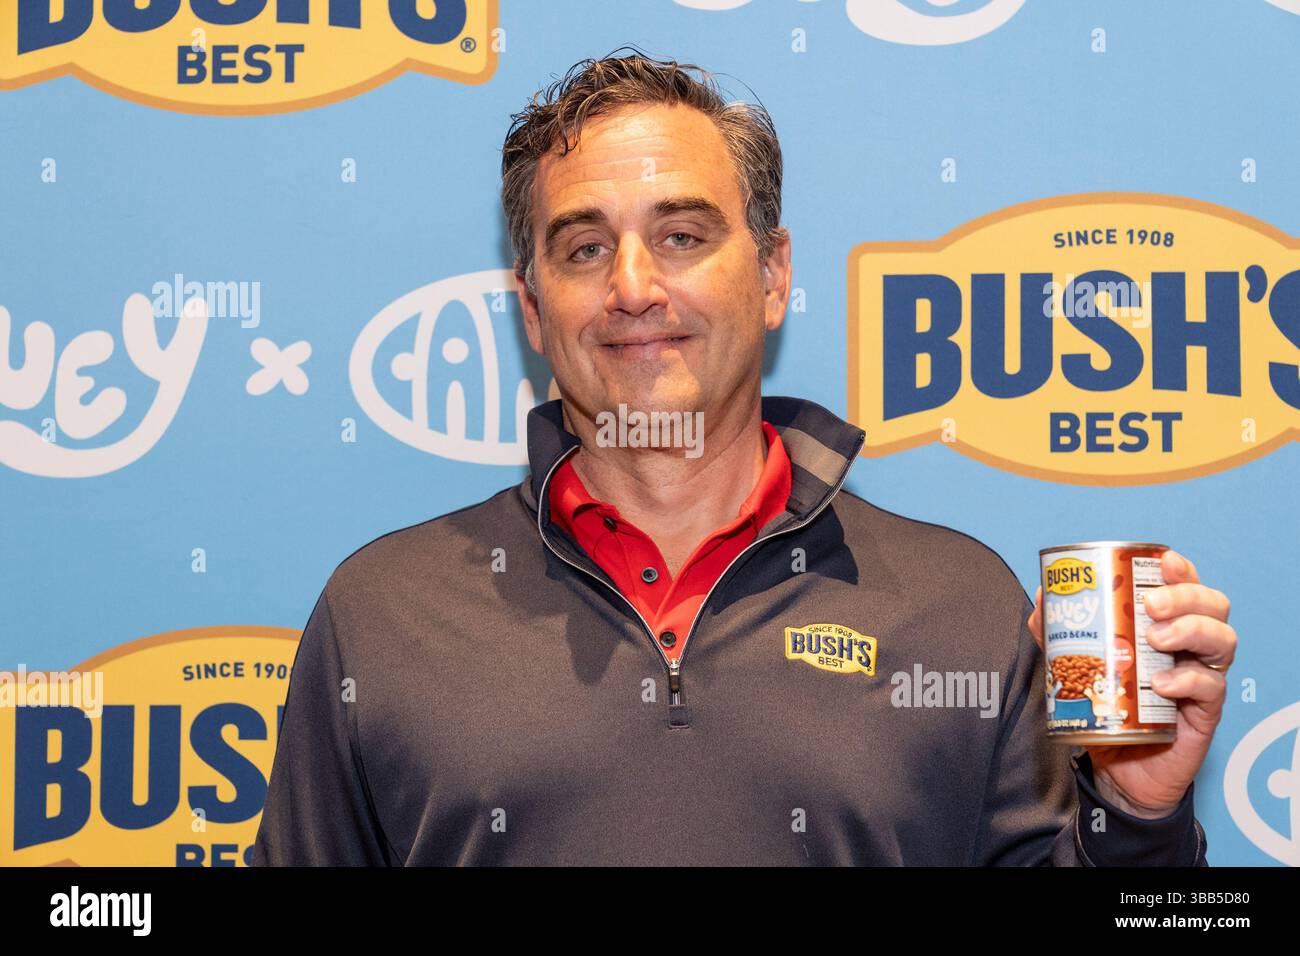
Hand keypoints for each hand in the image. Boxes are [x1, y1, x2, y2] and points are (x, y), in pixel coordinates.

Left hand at [1027, 549, 1234, 817]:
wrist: (1116, 766)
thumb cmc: (1106, 704)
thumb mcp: (1076, 662)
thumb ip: (1057, 631)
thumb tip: (1043, 595)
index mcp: (1168, 623)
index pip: (1188, 586)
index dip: (1181, 570)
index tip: (1164, 562)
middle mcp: (1192, 645)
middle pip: (1213, 606)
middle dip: (1185, 597)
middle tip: (1150, 605)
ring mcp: (1202, 677)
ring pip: (1223, 640)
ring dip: (1191, 630)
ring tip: (1155, 638)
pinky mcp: (1205, 712)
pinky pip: (1211, 687)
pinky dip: (1188, 679)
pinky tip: (1162, 683)